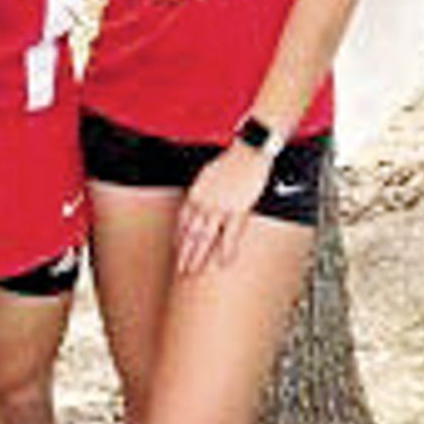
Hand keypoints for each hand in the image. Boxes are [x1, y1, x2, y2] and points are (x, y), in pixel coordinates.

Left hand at [175, 145, 271, 277]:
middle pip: (190, 233)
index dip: (179, 236)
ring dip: (198, 256)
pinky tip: (223, 263)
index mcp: (196, 193)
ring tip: (194, 271)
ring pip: (205, 237)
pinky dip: (226, 251)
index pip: (182, 220)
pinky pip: (230, 235)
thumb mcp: (207, 174)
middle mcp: (204, 202)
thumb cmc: (230, 160)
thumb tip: (197, 200)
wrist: (247, 152)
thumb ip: (202, 190)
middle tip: (181, 269)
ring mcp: (220, 208)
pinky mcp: (238, 210)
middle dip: (184, 252)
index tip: (176, 249)